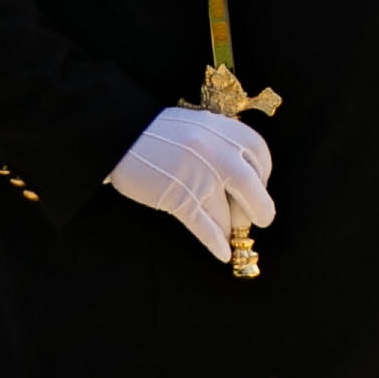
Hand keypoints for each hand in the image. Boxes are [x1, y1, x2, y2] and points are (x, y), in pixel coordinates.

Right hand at [108, 105, 277, 266]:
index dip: (262, 178)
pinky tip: (222, 252)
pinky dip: (216, 243)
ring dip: (226, 228)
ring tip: (225, 234)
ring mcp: (201, 177)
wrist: (116, 135)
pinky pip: (206, 229)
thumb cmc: (155, 132)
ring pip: (227, 216)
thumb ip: (222, 144)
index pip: (261, 159)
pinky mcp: (180, 198)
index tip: (257, 189)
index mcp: (225, 131)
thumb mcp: (197, 126)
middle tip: (256, 219)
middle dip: (258, 211)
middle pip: (255, 194)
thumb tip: (246, 178)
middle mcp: (219, 153)